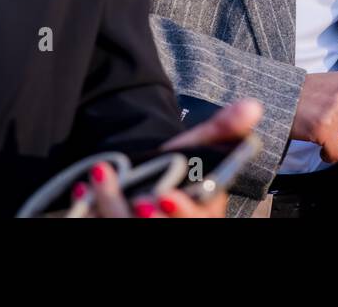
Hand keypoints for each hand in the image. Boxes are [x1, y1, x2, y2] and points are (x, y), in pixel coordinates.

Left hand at [86, 98, 262, 217]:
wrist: (146, 176)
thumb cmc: (180, 166)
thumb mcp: (201, 146)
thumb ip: (225, 130)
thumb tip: (253, 105)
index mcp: (204, 213)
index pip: (198, 221)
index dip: (182, 213)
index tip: (165, 196)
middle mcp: (177, 228)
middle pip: (164, 231)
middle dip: (148, 219)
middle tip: (138, 198)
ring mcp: (144, 232)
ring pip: (128, 230)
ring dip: (113, 205)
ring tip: (102, 174)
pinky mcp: (116, 230)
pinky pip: (100, 227)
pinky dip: (90, 211)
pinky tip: (84, 192)